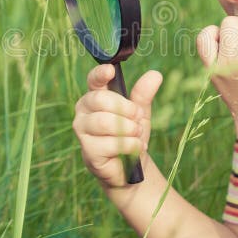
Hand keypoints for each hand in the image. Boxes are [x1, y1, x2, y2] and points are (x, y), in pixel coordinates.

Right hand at [73, 64, 162, 186]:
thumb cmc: (130, 134)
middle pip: (101, 100)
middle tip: (139, 118)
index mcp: (95, 96)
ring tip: (138, 135)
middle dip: (126, 109)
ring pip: (104, 122)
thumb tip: (155, 74)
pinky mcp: (88, 150)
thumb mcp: (139, 112)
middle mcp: (84, 110)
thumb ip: (143, 94)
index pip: (93, 80)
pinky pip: (110, 143)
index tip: (110, 71)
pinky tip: (136, 148)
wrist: (129, 167)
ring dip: (128, 129)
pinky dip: (129, 145)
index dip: (100, 74)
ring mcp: (82, 130)